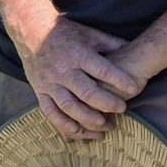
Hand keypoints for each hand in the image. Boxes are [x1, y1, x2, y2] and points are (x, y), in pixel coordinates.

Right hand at [20, 17, 143, 140]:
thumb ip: (111, 44)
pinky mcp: (40, 92)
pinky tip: (80, 134)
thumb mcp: (89, 34)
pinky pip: (51, 113)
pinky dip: (65, 126)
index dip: (119, 80)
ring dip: (88, 120)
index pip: (102, 69)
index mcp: (78, 54)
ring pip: (69, 107)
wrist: (32, 32)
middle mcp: (63, 70)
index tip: (134, 88)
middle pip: (87, 93)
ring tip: (106, 126)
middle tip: (122, 109)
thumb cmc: (67, 34)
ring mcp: (50, 83)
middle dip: (107, 104)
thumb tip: (135, 47)